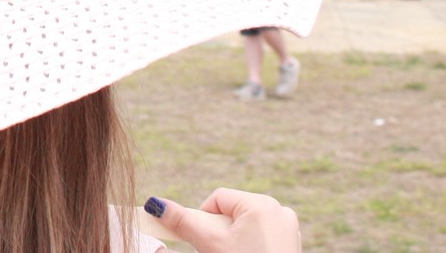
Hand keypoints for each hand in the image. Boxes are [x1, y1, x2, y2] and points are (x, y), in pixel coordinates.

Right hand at [149, 189, 301, 252]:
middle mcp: (278, 210)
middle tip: (219, 251)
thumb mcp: (210, 244)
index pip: (217, 199)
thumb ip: (183, 221)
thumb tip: (155, 204)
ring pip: (247, 225)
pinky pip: (262, 234)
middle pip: (232, 212)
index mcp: (261, 204)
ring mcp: (288, 227)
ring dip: (234, 239)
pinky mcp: (291, 242)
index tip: (203, 241)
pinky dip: (251, 245)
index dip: (203, 219)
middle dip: (220, 231)